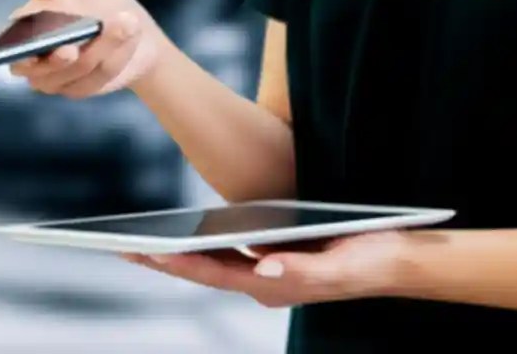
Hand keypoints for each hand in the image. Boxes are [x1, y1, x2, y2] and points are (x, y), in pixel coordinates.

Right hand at [0, 0, 165, 97]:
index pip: (10, 43)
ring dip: (100, 48)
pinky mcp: (79, 88)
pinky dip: (112, 60)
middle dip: (60, 56)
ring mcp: (55, 77)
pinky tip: (126, 41)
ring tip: (124, 23)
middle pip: (36, 67)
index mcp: (22, 28)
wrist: (136, 27)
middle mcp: (33, 58)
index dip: (21, 47)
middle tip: (75, 46)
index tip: (35, 47)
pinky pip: (91, 82)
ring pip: (68, 72)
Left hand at [123, 230, 421, 307]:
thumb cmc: (373, 261)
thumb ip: (306, 273)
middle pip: (203, 270)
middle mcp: (265, 282)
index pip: (214, 274)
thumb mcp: (344, 267)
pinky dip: (201, 243)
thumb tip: (264, 270)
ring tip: (135, 240)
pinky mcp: (274, 258)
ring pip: (211, 262)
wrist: (398, 260)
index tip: (143, 252)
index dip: (177, 263)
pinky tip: (182, 231)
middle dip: (161, 260)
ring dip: (174, 253)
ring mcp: (268, 272)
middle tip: (118, 247)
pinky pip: (228, 252)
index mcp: (275, 286)